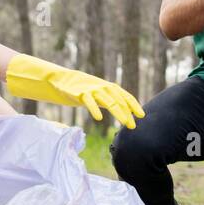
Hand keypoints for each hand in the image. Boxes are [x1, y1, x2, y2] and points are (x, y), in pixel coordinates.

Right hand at [4, 54, 146, 127]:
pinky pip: (88, 101)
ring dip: (117, 111)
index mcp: (108, 87)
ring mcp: (91, 89)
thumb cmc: (83, 89)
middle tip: (133, 124)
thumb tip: (124, 110)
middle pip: (118, 99)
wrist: (61, 79)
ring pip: (108, 100)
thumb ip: (110, 100)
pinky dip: (94, 109)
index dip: (133, 104)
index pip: (124, 95)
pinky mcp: (80, 94)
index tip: (141, 115)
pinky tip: (99, 118)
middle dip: (127, 112)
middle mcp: (102, 87)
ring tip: (125, 122)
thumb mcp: (98, 95)